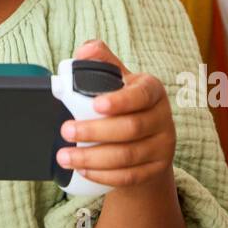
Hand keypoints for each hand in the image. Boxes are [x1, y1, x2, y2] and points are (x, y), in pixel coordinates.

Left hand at [56, 40, 176, 189]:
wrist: (148, 139)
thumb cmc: (126, 103)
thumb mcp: (119, 79)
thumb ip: (102, 60)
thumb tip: (84, 51)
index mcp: (153, 90)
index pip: (140, 95)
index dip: (120, 101)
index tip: (95, 105)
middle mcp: (163, 118)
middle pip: (130, 128)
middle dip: (94, 131)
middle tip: (65, 130)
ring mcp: (163, 146)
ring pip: (127, 156)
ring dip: (92, 158)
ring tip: (64, 156)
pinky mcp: (157, 170)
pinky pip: (129, 176)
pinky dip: (104, 175)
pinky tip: (83, 170)